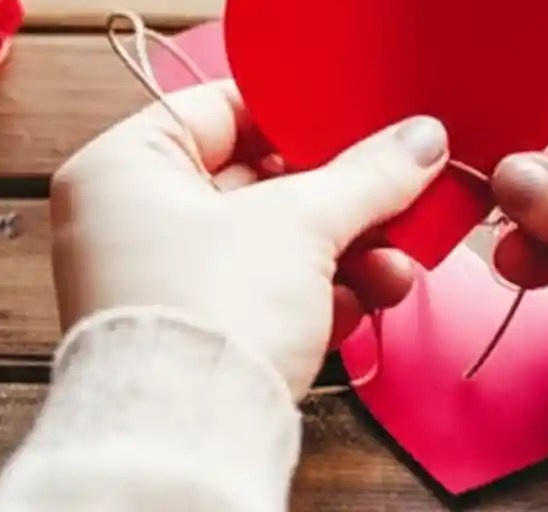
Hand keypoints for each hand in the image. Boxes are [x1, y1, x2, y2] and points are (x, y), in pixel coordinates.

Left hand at [50, 82, 447, 398]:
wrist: (191, 440)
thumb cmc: (209, 313)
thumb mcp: (302, 222)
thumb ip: (368, 173)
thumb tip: (422, 140)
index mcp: (124, 170)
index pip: (222, 108)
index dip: (299, 113)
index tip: (360, 120)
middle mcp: (132, 222)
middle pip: (260, 181)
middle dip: (342, 198)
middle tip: (397, 190)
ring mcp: (165, 282)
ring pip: (274, 243)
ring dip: (347, 250)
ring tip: (395, 260)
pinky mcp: (200, 333)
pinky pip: (270, 293)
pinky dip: (323, 294)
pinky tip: (367, 298)